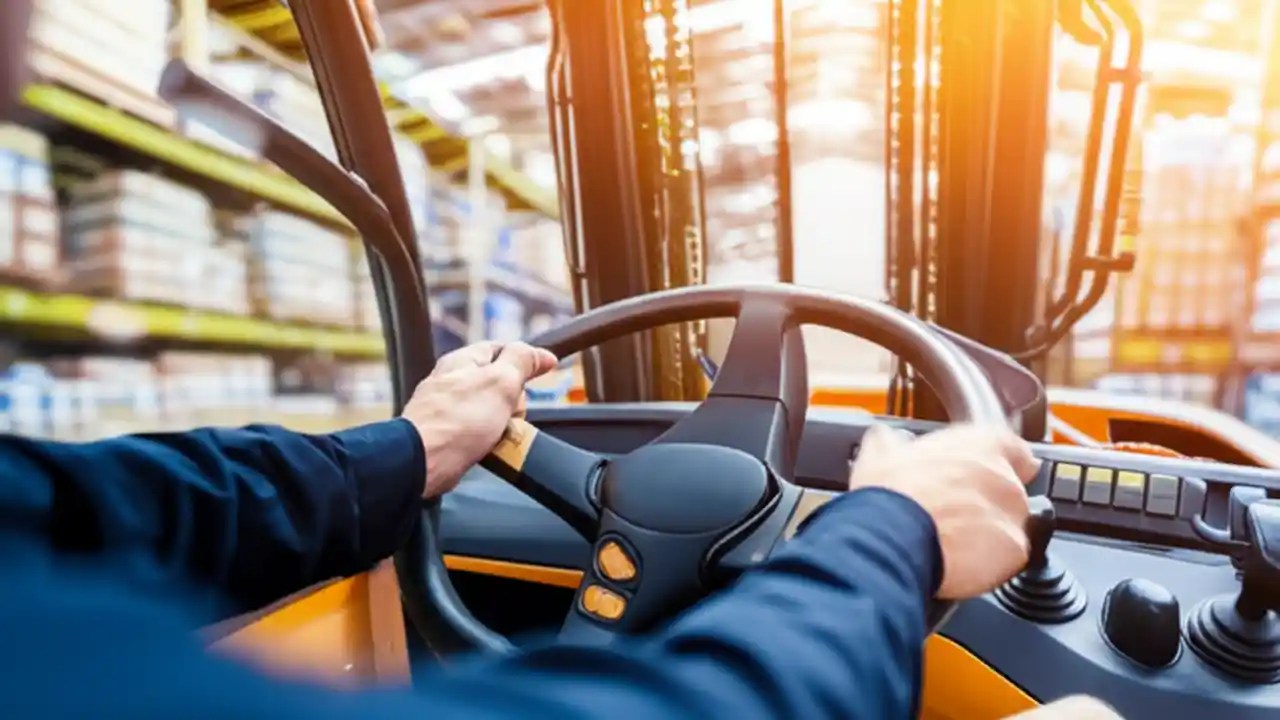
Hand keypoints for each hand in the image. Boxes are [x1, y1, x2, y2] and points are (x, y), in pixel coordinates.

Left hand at [402, 342, 557, 497]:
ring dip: (504, 423)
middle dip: (514, 399)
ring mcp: (447, 409)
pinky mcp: (445, 435)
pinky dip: (488, 441)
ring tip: (499, 434)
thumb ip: (521, 362)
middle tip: (511, 410)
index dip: (526, 359)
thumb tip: (541, 354)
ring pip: (491, 411)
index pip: (502, 349)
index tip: (546, 368)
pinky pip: (478, 433)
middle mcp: (452, 381)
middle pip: (499, 383)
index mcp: (463, 361)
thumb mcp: (501, 382)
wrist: (423, 461)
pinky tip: (489, 448)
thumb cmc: (459, 419)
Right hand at [849, 424, 1040, 598]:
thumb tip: (883, 439)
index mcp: (979, 444)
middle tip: (954, 515)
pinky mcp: (1014, 549)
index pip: (1015, 450)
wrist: (891, 539)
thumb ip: (892, 443)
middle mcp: (1003, 475)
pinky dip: (990, 562)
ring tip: (954, 543)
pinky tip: (962, 562)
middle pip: (1010, 491)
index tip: (984, 476)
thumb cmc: (889, 496)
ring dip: (989, 533)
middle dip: (987, 504)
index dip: (1002, 465)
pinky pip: (1009, 556)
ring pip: (1009, 525)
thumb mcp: (881, 455)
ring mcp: (1012, 513)